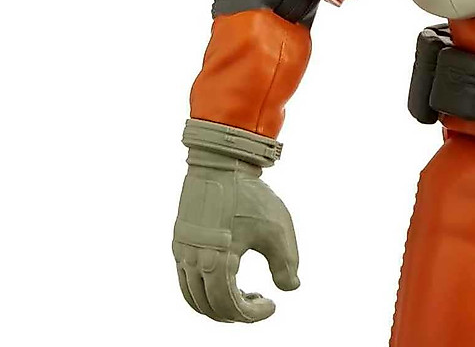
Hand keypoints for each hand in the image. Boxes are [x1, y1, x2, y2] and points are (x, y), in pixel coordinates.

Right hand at [173, 121, 299, 322]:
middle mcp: (193, 262)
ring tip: (246, 294)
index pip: (230, 307)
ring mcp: (183, 254)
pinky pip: (187, 281)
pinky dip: (205, 290)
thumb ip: (285, 263)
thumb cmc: (250, 196)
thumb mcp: (277, 229)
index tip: (272, 305)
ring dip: (218, 304)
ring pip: (194, 298)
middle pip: (209, 307)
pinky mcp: (180, 244)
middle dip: (236, 312)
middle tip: (259, 302)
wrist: (222, 164)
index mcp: (216, 262)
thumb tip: (290, 288)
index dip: (252, 314)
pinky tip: (229, 279)